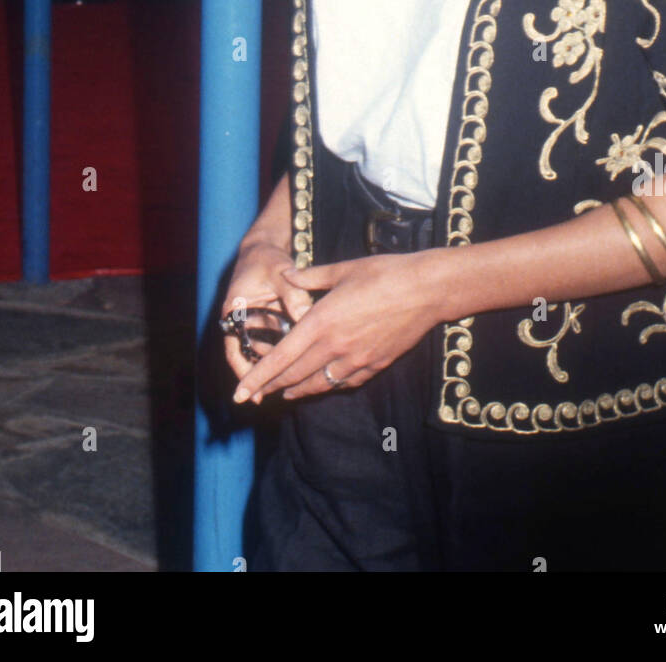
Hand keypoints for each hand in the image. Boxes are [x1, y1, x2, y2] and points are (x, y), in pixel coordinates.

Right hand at [220, 240, 313, 385]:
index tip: (252, 390)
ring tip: (290, 384)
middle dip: (263, 372)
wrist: (264, 248)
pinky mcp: (269, 322)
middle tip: (278, 390)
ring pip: (264, 350)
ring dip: (275, 364)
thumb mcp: (279, 272)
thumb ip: (292, 293)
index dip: (242, 371)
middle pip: (251, 354)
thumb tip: (306, 319)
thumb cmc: (267, 259)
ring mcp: (255, 323)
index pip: (234, 348)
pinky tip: (298, 363)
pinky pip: (275, 341)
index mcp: (234, 310)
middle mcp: (241, 321)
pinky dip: (284, 351)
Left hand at [231, 249, 443, 404]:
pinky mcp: (375, 365)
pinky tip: (323, 383)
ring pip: (318, 384)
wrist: (426, 290)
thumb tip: (287, 275)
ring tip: (284, 393)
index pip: (280, 358)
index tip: (239, 392)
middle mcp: (335, 347)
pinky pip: (344, 382)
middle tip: (254, 396)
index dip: (257, 377)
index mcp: (321, 323)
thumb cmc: (384, 273)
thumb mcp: (342, 269)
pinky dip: (328, 385)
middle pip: (294, 376)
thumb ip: (309, 277)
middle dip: (270, 387)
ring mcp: (356, 360)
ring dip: (297, 390)